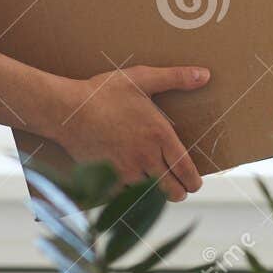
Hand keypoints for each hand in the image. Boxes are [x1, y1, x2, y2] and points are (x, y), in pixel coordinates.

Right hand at [43, 66, 209, 200]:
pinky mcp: (106, 179)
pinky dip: (132, 197)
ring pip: (150, 196)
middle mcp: (146, 157)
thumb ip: (176, 77)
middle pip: (172, 191)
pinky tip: (133, 189)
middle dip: (180, 192)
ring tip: (159, 189)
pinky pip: (125, 198)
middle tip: (180, 189)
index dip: (194, 182)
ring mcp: (125, 171)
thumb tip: (205, 75)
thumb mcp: (142, 78)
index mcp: (159, 135)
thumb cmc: (104, 93)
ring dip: (156, 195)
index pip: (186, 169)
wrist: (67, 111)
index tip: (195, 184)